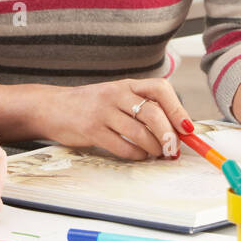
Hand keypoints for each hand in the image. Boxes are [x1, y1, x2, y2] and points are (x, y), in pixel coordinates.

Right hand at [50, 79, 192, 160]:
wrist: (53, 107)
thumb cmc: (92, 105)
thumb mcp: (117, 96)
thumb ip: (142, 107)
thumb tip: (176, 128)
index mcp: (127, 85)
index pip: (160, 89)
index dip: (178, 108)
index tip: (187, 128)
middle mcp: (116, 94)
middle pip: (153, 113)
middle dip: (168, 135)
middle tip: (173, 149)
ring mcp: (103, 112)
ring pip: (139, 133)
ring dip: (154, 148)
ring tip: (157, 153)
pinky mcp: (91, 130)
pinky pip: (122, 147)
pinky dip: (136, 155)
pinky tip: (139, 155)